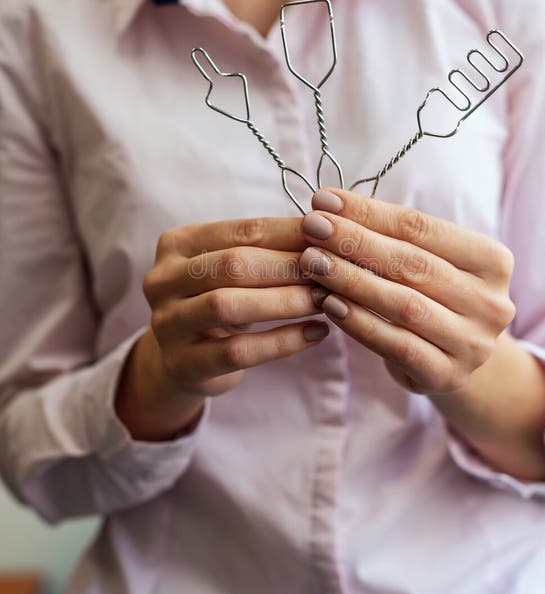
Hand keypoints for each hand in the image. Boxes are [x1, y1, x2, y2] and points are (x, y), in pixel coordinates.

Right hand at [117, 217, 327, 439]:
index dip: (291, 234)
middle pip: (233, 265)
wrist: (184, 358)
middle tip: (331, 272)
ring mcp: (166, 323)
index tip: (332, 239)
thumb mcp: (236, 269)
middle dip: (289, 267)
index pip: (243, 231)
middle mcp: (162, 280)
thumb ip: (270, 248)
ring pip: (228, 306)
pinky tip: (316, 333)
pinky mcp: (181, 364)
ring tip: (325, 301)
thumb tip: (329, 229)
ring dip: (285, 302)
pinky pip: (237, 352)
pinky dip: (282, 342)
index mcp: (177, 243)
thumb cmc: (222, 299)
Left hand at [299, 189, 514, 394]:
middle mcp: (491, 302)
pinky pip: (397, 345)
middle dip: (355, 242)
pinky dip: (359, 323)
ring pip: (404, 304)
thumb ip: (390, 236)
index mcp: (493, 260)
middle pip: (413, 264)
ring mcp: (473, 343)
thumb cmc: (433, 296)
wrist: (456, 359)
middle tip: (312, 227)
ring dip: (351, 280)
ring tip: (312, 262)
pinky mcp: (448, 375)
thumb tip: (329, 207)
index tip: (324, 199)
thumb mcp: (426, 260)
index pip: (421, 227)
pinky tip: (329, 304)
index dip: (369, 212)